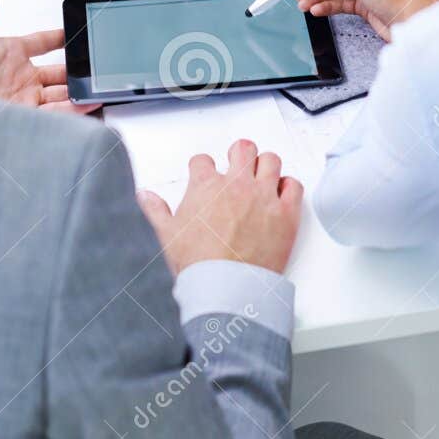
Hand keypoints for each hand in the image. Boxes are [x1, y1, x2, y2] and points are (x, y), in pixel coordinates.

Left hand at [0, 0, 92, 111]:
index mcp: (8, 53)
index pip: (41, 42)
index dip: (59, 37)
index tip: (74, 30)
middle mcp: (19, 77)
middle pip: (57, 70)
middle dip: (76, 66)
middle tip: (93, 62)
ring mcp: (23, 98)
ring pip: (61, 92)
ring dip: (78, 87)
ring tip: (96, 83)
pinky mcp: (26, 118)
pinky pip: (57, 113)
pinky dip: (76, 108)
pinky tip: (88, 101)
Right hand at [137, 140, 303, 275]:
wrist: (225, 289)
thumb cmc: (197, 266)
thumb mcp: (165, 236)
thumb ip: (154, 211)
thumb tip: (144, 196)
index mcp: (206, 187)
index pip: (203, 160)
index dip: (202, 166)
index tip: (204, 174)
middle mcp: (237, 185)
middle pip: (243, 149)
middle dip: (238, 155)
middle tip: (237, 166)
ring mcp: (263, 197)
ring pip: (271, 161)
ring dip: (265, 166)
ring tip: (260, 178)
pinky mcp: (285, 214)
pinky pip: (294, 186)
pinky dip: (288, 187)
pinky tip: (280, 195)